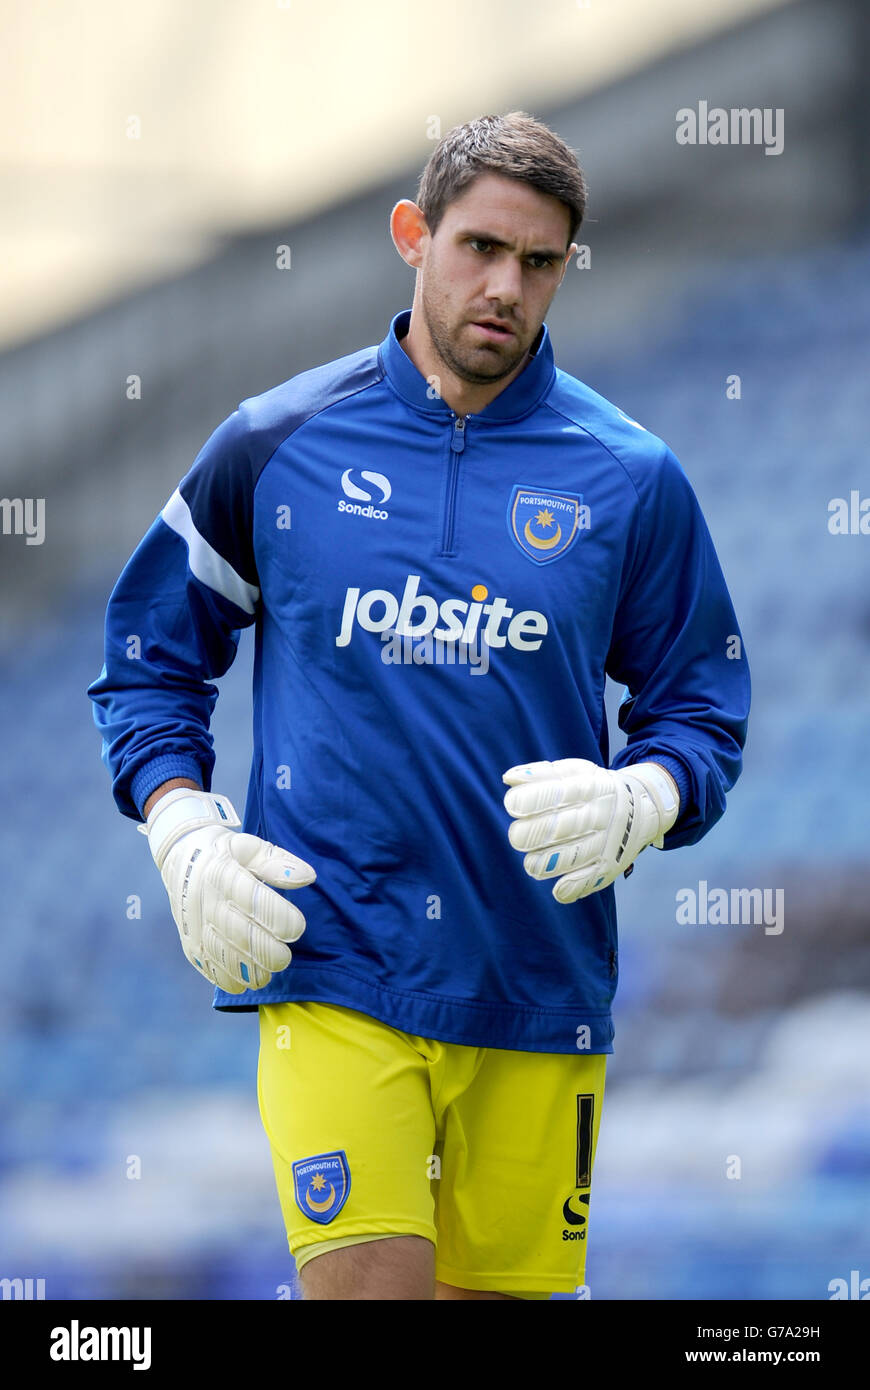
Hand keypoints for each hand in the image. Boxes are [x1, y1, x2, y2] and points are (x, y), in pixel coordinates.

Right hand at [139, 788, 315, 991]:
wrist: (179, 856)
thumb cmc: (225, 852)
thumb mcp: (250, 847)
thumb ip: (277, 862)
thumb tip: (308, 877)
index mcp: (222, 871)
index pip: (251, 897)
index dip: (276, 917)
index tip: (297, 928)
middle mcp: (204, 898)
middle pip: (236, 932)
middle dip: (264, 951)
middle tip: (284, 958)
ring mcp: (193, 923)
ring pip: (220, 953)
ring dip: (246, 970)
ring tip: (267, 974)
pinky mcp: (188, 940)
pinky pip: (205, 964)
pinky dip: (225, 978)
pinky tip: (243, 983)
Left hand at [502, 759, 678, 901]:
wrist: (644, 805)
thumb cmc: (597, 788)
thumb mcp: (576, 772)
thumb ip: (541, 775)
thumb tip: (509, 778)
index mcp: (592, 787)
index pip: (561, 792)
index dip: (535, 799)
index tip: (511, 805)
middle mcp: (603, 814)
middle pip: (567, 826)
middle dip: (536, 833)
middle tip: (515, 836)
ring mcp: (609, 841)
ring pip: (578, 855)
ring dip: (550, 863)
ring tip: (531, 864)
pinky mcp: (612, 865)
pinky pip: (594, 879)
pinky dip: (575, 887)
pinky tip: (558, 890)